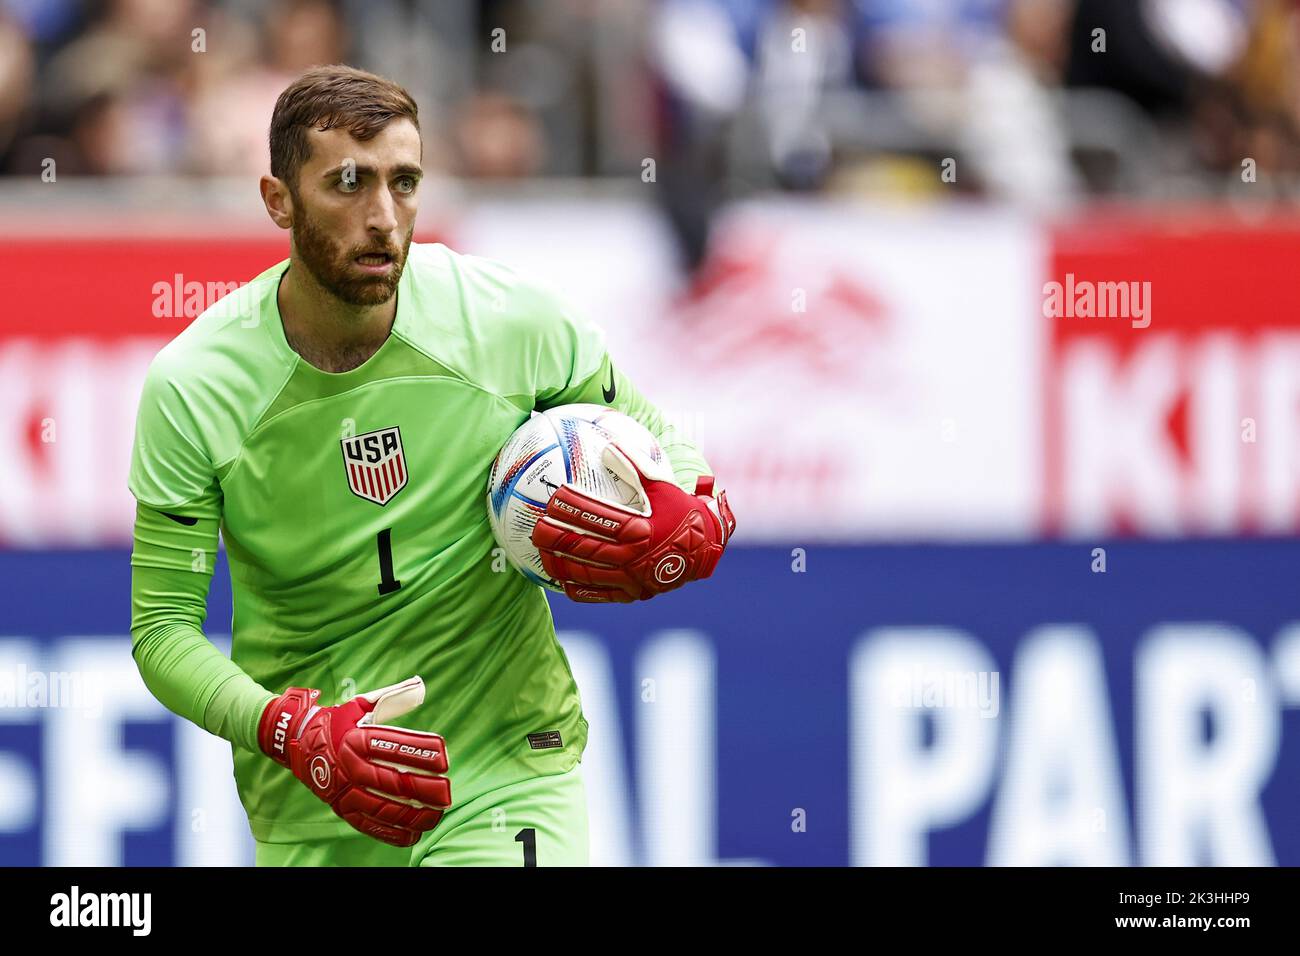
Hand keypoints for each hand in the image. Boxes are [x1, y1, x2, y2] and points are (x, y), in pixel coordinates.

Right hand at [257, 675, 451, 846]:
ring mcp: (344, 790)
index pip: (394, 747)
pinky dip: (390, 832)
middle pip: (391, 782)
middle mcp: (349, 767)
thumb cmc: (337, 721)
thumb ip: (392, 697)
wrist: (296, 741)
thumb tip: (420, 687)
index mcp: (356, 739)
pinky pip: (367, 824)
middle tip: (446, 792)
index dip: (421, 753)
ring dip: (411, 815)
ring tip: (435, 816)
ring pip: (381, 808)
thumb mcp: (361, 704)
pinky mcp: (341, 807)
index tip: (444, 759)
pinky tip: (413, 834)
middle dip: (422, 789)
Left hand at [530, 441, 734, 602]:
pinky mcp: (632, 594)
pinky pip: (599, 594)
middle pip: (585, 548)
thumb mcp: (664, 487)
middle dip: (556, 538)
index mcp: (641, 530)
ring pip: (587, 573)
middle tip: (535, 528)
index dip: (573, 508)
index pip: (598, 518)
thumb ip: (636, 467)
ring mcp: (631, 580)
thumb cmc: (684, 513)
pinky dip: (578, 589)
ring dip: (560, 563)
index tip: (553, 498)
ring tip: (541, 553)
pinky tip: (560, 581)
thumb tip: (609, 447)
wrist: (707, 550)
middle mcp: (633, 558)